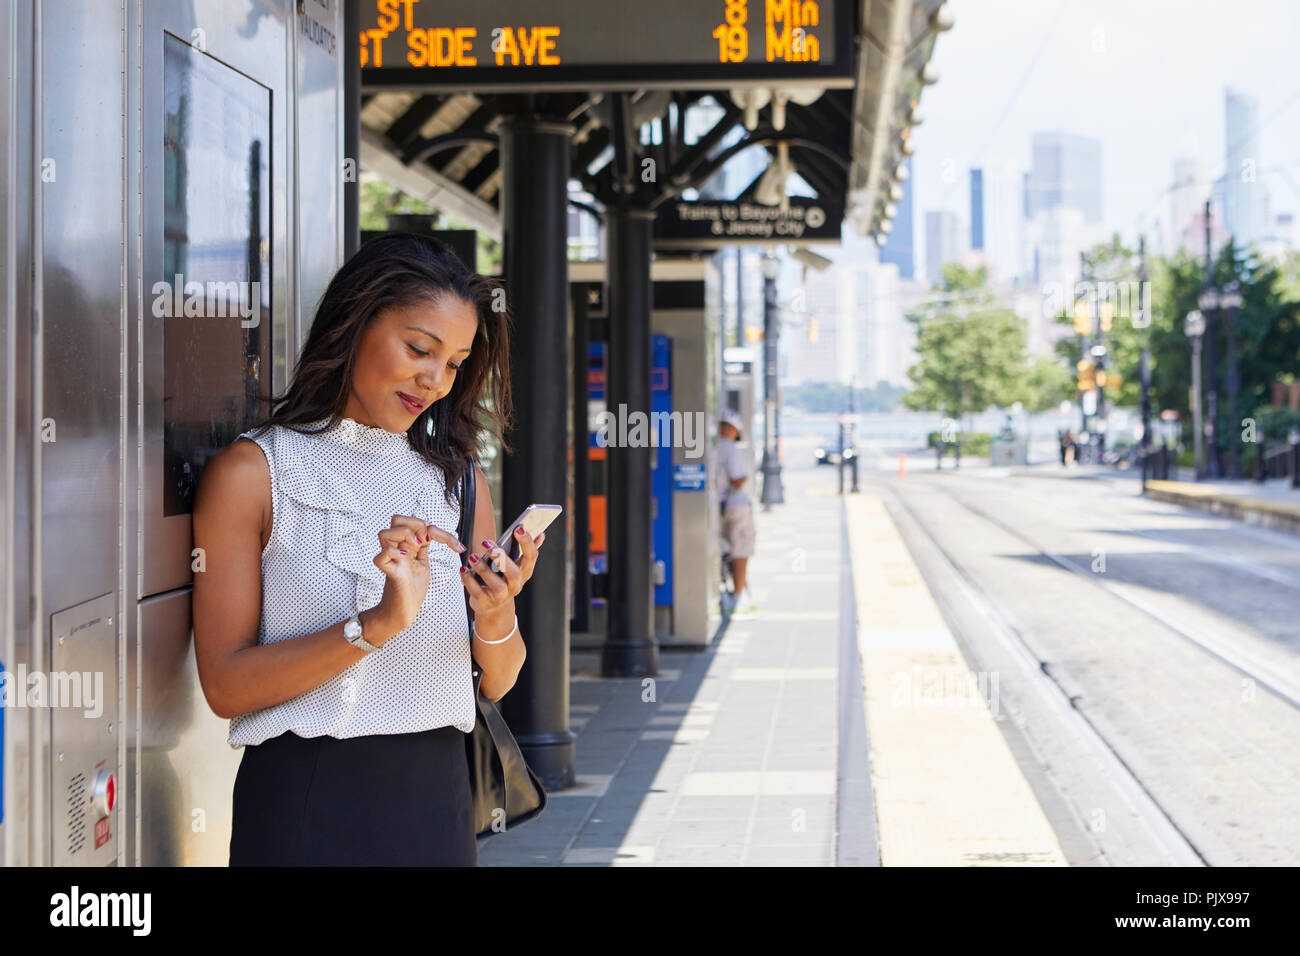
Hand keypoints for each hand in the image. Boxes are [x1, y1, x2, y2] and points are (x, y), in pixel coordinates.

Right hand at [371, 516, 465, 640]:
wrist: (402, 612)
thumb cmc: (410, 590)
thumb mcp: (423, 564)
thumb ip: (423, 549)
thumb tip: (430, 532)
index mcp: (407, 547)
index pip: (417, 523)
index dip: (439, 529)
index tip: (457, 546)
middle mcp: (397, 550)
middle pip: (396, 520)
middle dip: (415, 523)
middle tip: (426, 539)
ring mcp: (392, 561)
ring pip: (384, 534)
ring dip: (404, 534)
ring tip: (418, 546)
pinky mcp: (391, 574)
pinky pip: (380, 558)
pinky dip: (392, 553)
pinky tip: (405, 557)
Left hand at [461, 526, 545, 618]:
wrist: (493, 606)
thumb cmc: (505, 579)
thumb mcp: (516, 565)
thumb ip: (526, 549)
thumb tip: (541, 534)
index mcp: (525, 572)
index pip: (531, 556)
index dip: (526, 542)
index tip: (518, 528)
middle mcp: (515, 585)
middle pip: (513, 572)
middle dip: (499, 557)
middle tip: (486, 542)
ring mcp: (501, 596)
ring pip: (495, 584)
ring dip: (482, 568)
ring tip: (472, 556)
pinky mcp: (486, 602)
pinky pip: (477, 592)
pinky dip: (469, 580)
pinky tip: (463, 569)